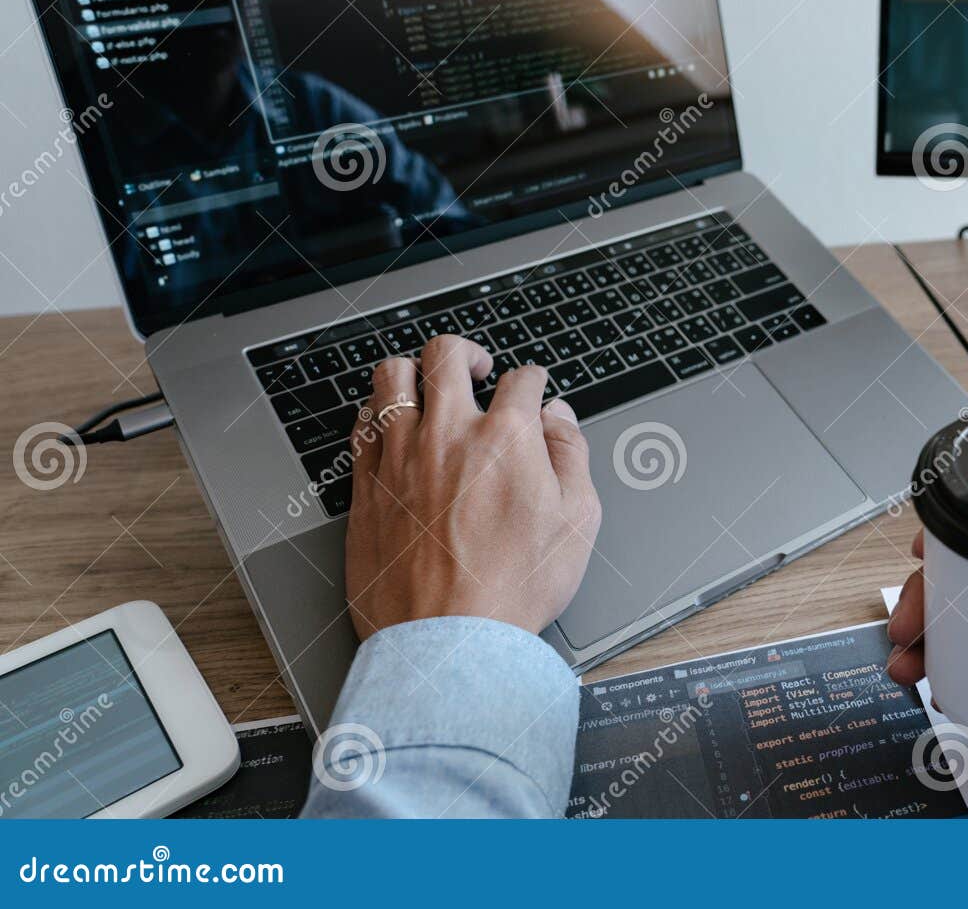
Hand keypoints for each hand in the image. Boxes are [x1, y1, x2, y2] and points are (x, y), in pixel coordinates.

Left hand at [344, 334, 601, 639]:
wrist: (450, 641)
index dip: (533, 380)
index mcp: (505, 437)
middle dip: (467, 353)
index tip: (533, 391)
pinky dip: (378, 416)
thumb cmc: (515, 588)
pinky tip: (391, 429)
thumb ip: (572, 454)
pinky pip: (361, 428)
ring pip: (390, 377)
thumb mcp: (578, 520)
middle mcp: (447, 434)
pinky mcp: (366, 487)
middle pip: (446, 355)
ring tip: (425, 386)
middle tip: (477, 369)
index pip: (522, 379)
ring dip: (413, 372)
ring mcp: (399, 457)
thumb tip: (560, 417)